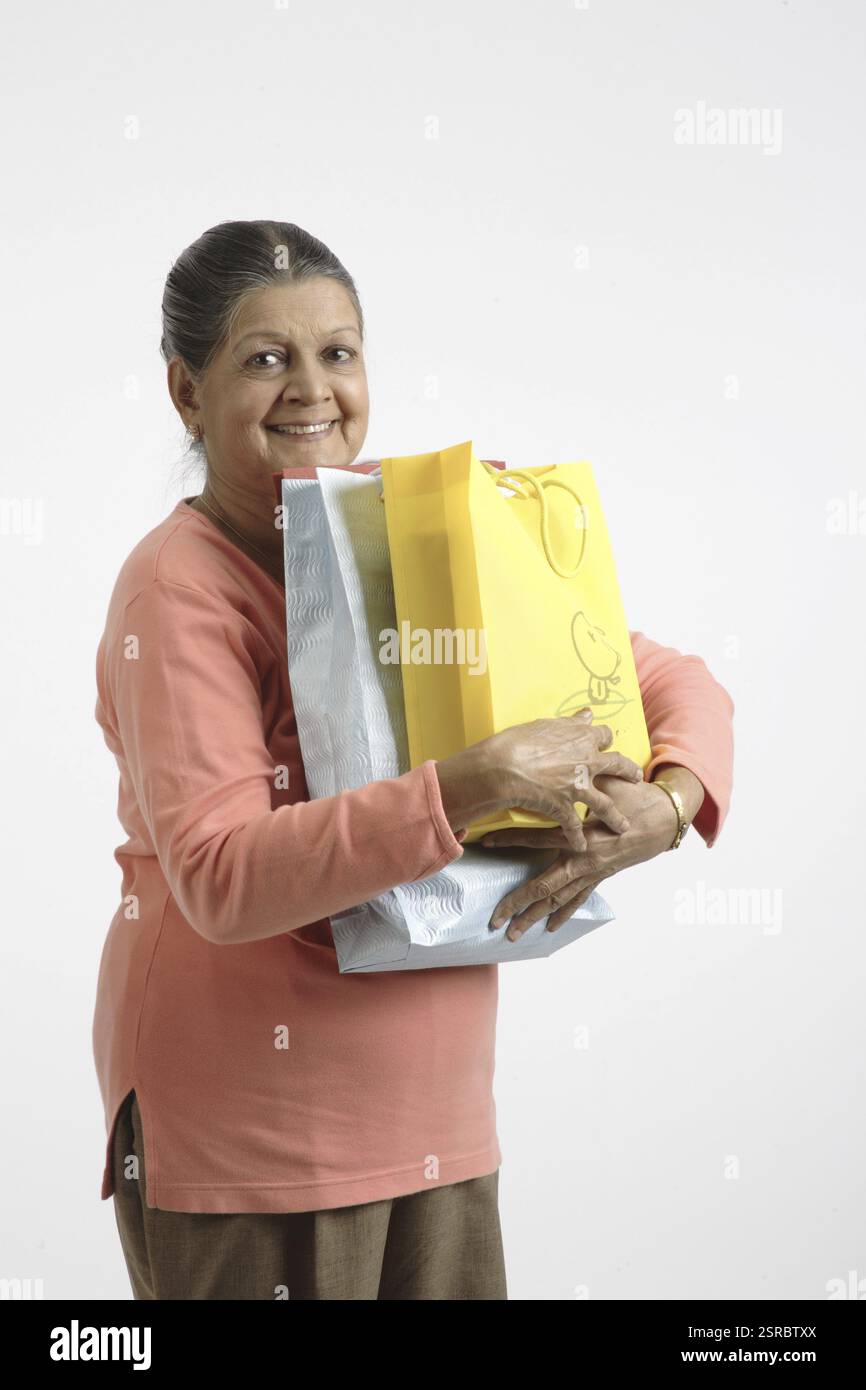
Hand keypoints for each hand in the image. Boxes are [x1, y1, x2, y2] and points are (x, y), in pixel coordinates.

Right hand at [435, 708, 644, 852]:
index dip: (606, 738)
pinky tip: (581, 846)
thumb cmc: (517, 741)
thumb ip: (570, 723)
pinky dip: (577, 839)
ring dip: (615, 817)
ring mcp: (578, 787)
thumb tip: (587, 714)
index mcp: (581, 738)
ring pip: (605, 805)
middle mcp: (587, 762)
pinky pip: (574, 827)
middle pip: (617, 766)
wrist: (503, 767)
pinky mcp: (564, 807)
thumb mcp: (545, 724)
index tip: (607, 742)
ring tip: (623, 827)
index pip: (604, 735)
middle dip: (628, 772)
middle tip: (636, 778)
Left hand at [483, 775, 680, 940]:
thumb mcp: (608, 784)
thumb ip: (581, 780)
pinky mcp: (600, 877)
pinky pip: (578, 899)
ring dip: (534, 917)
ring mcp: (592, 872)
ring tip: (513, 933)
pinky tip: (549, 928)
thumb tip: (554, 764)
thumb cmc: (636, 798)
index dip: (511, 840)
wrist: (666, 818)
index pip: (537, 838)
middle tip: (494, 919)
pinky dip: (563, 914)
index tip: (487, 844)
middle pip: (543, 886)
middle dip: (517, 904)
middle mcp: (584, 860)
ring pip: (558, 900)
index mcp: (582, 835)